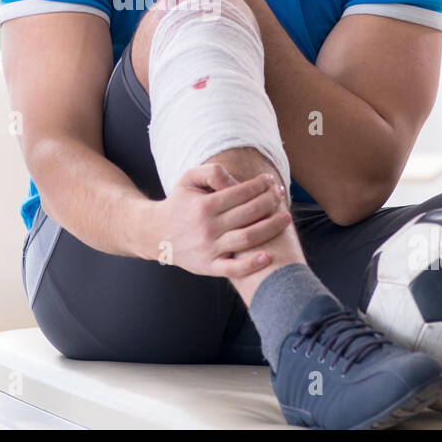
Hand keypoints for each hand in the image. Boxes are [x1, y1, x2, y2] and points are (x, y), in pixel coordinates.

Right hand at [151, 162, 290, 277]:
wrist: (156, 234)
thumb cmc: (178, 204)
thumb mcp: (187, 180)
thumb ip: (210, 172)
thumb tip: (233, 176)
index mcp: (204, 205)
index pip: (241, 193)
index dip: (260, 185)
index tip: (271, 181)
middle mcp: (207, 227)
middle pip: (249, 213)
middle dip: (270, 202)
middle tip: (281, 195)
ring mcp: (209, 249)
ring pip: (247, 238)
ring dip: (271, 227)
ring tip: (286, 217)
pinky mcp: (208, 266)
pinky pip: (233, 269)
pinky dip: (252, 264)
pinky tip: (268, 255)